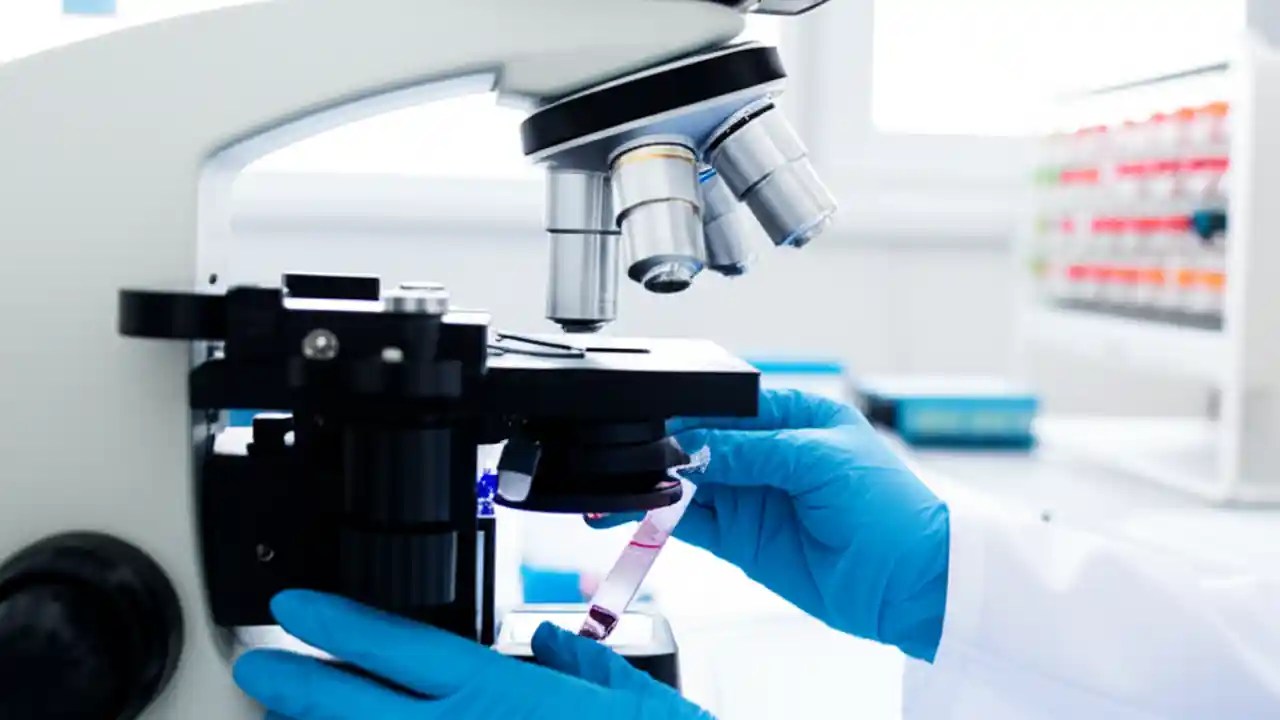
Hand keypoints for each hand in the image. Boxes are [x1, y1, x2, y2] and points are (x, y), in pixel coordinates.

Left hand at [233, 590, 711, 719]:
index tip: (298, 609)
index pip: (399, 648)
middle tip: (256, 668)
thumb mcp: (626, 698)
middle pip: (354, 709)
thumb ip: (578, 667)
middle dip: (296, 687)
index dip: (340, 625)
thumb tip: (544, 646)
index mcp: (499, 697)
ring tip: (288, 719)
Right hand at [595, 389, 949, 660]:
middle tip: (635, 453)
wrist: (913, 584)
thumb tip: (697, 442)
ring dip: (657, 484)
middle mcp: (769, 455)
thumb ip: (754, 450)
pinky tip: (641, 511)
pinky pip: (693, 523)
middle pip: (702, 442)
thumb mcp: (821, 461)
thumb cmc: (892, 510)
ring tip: (625, 485)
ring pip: (689, 483)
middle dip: (668, 447)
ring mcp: (753, 498)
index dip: (696, 411)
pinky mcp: (743, 539)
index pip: (731, 406)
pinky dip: (663, 518)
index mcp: (795, 418)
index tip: (665, 421)